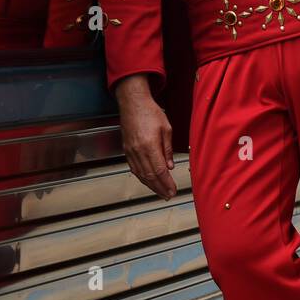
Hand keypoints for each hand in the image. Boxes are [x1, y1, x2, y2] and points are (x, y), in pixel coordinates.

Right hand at [115, 74, 177, 199]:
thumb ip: (168, 149)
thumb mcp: (166, 128)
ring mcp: (130, 151)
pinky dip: (141, 177)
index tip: (172, 190)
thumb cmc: (150, 112)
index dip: (166, 183)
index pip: (159, 170)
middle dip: (159, 188)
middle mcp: (138, 150)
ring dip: (150, 185)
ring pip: (140, 174)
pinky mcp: (126, 149)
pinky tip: (147, 181)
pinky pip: (133, 168)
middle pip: (149, 175)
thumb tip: (170, 166)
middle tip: (168, 196)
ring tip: (159, 193)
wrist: (133, 103)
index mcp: (149, 145)